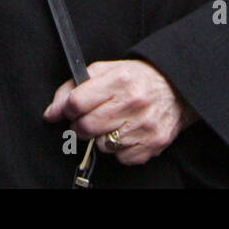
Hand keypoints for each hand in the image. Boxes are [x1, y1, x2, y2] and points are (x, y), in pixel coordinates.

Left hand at [43, 60, 195, 165]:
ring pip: (102, 145)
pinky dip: (120, 149)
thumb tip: (51, 112)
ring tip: (115, 123)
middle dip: (81, 126)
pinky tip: (128, 133)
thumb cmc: (138, 79)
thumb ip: (75, 86)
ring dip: (102, 137)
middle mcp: (133, 102)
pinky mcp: (153, 143)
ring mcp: (145, 125)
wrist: (177, 89)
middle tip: (91, 118)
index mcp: (120, 79)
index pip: (76, 102)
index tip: (70, 110)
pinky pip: (121, 157)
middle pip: (86, 127)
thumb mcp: (107, 70)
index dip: (67, 109)